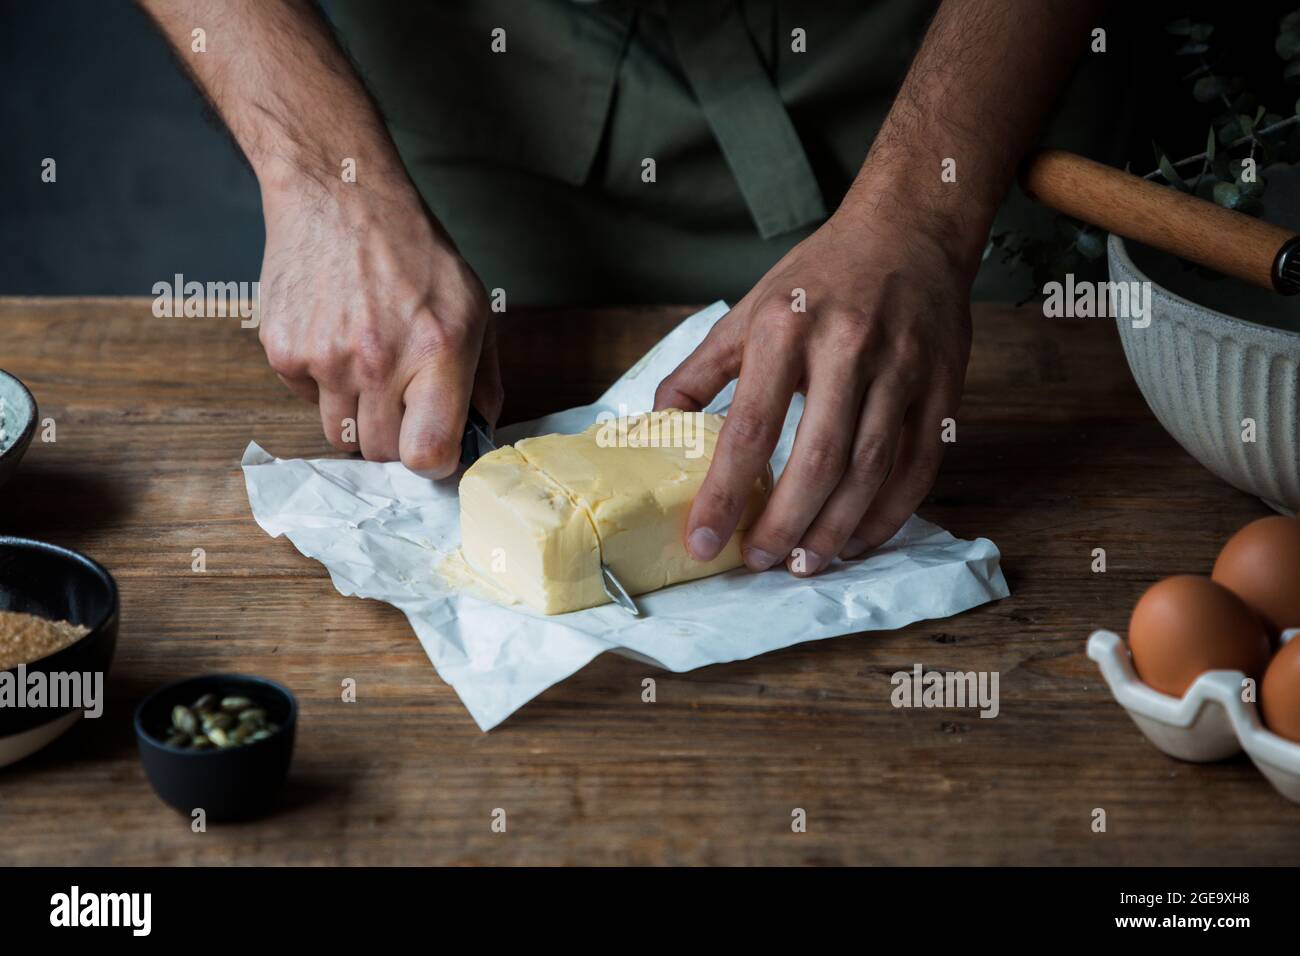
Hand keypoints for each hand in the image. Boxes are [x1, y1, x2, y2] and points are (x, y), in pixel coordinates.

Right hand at [256, 178, 501, 477]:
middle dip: (395, 438)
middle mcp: (378, 362)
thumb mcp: (474, 310)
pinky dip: (323, 385)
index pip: (426, 454)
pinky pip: (306, 401)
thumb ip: (483, 382)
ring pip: (339, 435)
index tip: (434, 446)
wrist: (341, 196)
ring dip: (357, 416)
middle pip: (380, 453)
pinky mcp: (284, 353)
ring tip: (369, 367)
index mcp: (436, 353)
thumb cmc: (414, 253)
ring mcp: (324, 359)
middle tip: (402, 399)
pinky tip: (337, 339)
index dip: (433, 461)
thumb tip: (480, 438)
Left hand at [654, 200, 971, 575]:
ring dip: (837, 529)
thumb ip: (700, 371)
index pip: (750, 428)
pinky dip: (889, 512)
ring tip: (805, 562)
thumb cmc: (819, 277)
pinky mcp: (943, 384)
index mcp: (786, 328)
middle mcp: (847, 346)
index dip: (723, 494)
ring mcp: (902, 367)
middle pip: (818, 458)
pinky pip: (918, 465)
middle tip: (761, 562)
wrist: (909, 230)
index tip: (702, 540)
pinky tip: (860, 538)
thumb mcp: (748, 310)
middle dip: (785, 523)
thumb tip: (657, 427)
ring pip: (870, 469)